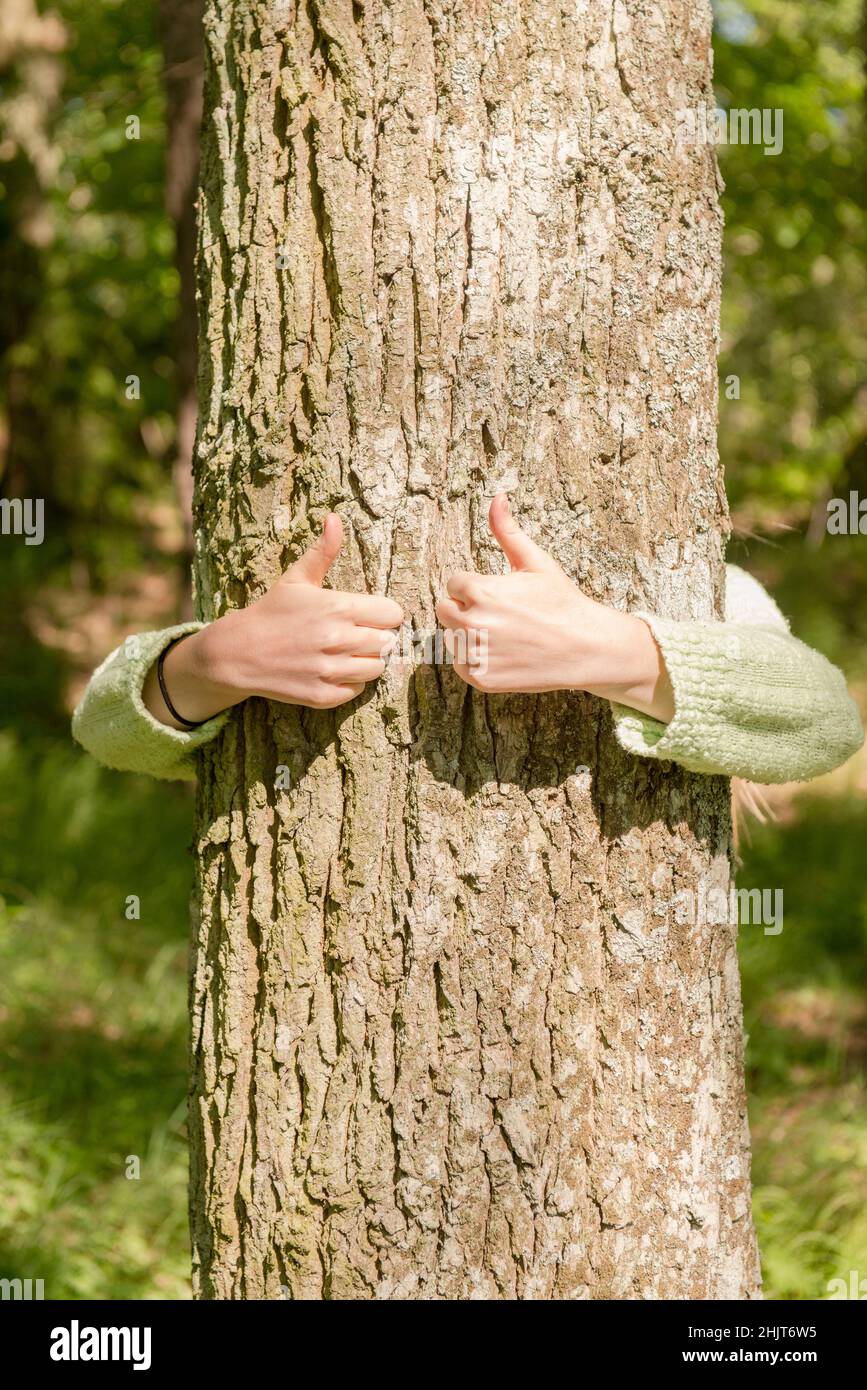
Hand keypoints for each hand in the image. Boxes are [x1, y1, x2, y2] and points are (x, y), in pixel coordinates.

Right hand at [143, 514, 403, 726]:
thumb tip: (335, 518)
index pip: (392, 614)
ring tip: (346, 653)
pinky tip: (332, 670)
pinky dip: (349, 683)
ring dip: (366, 661)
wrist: (237, 653)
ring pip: (376, 668)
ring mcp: (329, 670)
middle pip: (388, 643)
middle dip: (377, 638)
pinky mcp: (322, 695)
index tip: (370, 615)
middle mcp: (336, 639)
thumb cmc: (272, 613)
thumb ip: (323, 552)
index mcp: (336, 607)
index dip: (383, 614)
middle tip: (356, 634)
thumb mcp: (296, 579)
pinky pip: (356, 691)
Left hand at [435, 494, 674, 721]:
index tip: (501, 595)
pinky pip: (460, 664)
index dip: (476, 587)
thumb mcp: (536, 562)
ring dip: (468, 635)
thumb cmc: (561, 601)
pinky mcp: (480, 678)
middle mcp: (473, 624)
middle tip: (500, 615)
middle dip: (466, 608)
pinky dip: (476, 660)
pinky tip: (503, 654)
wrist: (586, 648)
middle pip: (444, 609)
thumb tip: (497, 496)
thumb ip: (507, 531)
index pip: (454, 583)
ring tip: (503, 635)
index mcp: (481, 591)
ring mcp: (476, 654)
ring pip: (451, 637)